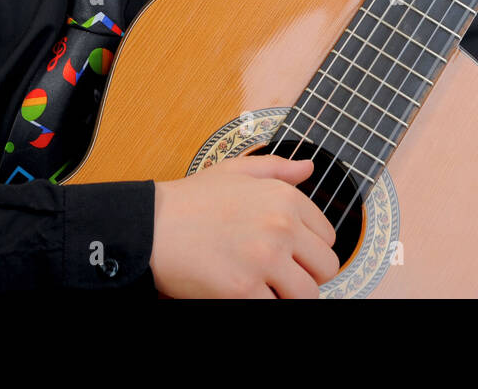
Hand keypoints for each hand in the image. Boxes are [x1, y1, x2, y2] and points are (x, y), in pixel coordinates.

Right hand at [150, 154, 339, 297]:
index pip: (328, 238)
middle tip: (278, 277)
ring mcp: (264, 259)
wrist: (150, 226)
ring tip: (264, 288)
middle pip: (326, 269)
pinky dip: (264, 305)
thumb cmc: (190, 201)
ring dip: (288, 296)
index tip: (288, 255)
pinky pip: (276, 309)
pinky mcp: (243, 290)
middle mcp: (281, 226)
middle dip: (305, 276)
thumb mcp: (235, 171)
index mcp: (285, 198)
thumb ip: (277, 169)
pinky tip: (245, 294)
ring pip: (308, 295)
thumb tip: (309, 168)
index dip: (309, 251)